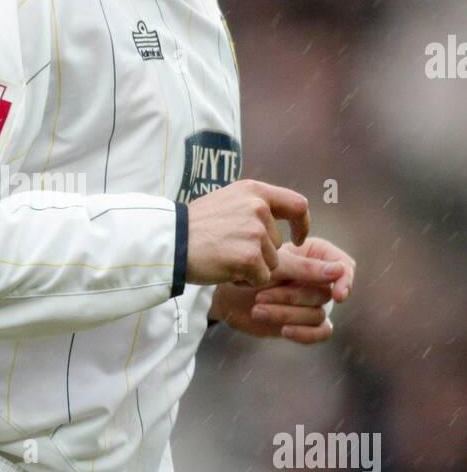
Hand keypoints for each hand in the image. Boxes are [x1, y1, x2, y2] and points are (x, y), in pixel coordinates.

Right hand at [186, 179, 338, 287]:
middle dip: (261, 254)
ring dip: (253, 268)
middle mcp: (258, 207)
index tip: (298, 238)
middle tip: (231, 252)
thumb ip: (252, 206)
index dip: (301, 225)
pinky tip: (225, 270)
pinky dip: (245, 280)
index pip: (297, 205)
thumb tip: (276, 219)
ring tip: (225, 259)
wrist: (170, 242)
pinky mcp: (250, 256)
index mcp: (254, 191)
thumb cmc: (194, 226)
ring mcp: (255, 232)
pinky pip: (261, 277)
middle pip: (278, 242)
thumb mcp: (226, 201)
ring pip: (271, 262)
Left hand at [210, 236, 355, 343]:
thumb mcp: (273, 266)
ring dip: (287, 313)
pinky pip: (320, 332)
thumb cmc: (246, 270)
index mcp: (316, 254)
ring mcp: (311, 302)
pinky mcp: (304, 322)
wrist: (223, 294)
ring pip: (318, 314)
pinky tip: (284, 331)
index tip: (338, 295)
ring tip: (257, 308)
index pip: (345, 266)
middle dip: (293, 297)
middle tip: (261, 295)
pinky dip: (305, 334)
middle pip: (325, 293)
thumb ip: (306, 268)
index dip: (345, 281)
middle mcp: (318, 278)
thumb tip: (340, 270)